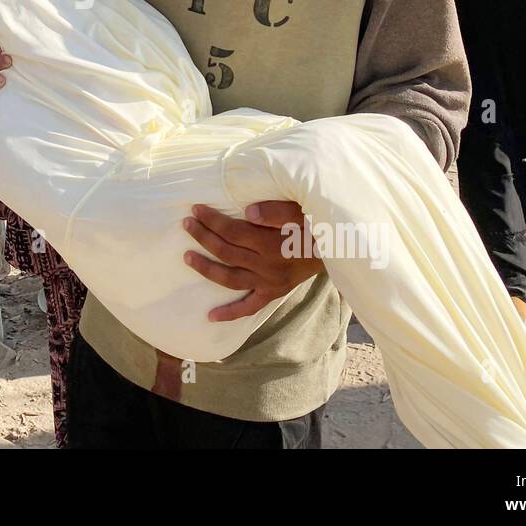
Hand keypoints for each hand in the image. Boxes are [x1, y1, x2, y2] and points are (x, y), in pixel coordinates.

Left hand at [183, 202, 323, 320]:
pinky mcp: (273, 293)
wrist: (338, 250)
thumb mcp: (302, 211)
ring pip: (230, 278)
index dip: (212, 220)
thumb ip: (276, 211)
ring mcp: (268, 283)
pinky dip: (230, 313)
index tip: (196, 209)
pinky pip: (249, 307)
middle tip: (186, 224)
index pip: (232, 231)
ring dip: (206, 268)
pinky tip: (210, 316)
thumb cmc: (318, 226)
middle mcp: (266, 266)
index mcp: (271, 244)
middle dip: (203, 236)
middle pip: (226, 252)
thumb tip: (248, 212)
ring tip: (186, 257)